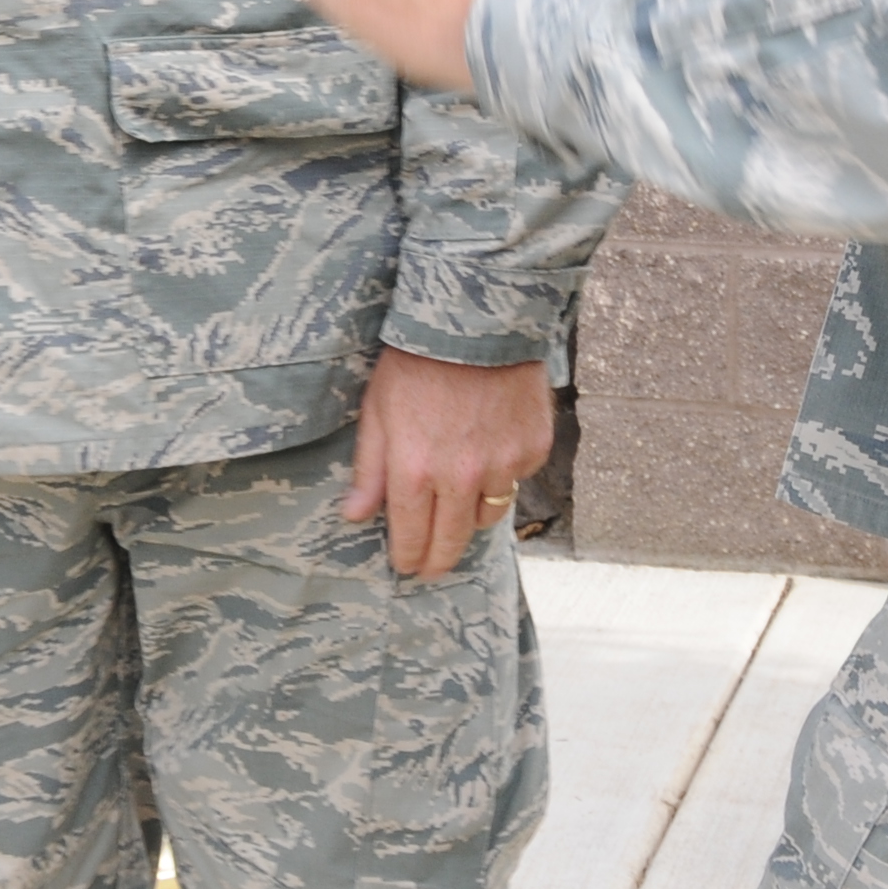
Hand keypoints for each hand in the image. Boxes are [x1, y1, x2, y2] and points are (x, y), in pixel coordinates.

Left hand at [349, 348, 554, 577]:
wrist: (477, 318)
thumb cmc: (416, 361)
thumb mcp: (377, 409)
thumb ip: (369, 469)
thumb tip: (354, 517)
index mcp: (414, 471)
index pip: (410, 537)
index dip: (408, 557)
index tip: (406, 567)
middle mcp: (461, 478)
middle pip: (452, 541)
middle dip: (438, 561)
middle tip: (432, 570)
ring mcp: (503, 465)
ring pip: (487, 515)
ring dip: (470, 516)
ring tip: (458, 506)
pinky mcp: (533, 448)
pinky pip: (516, 479)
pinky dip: (503, 475)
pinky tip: (490, 451)